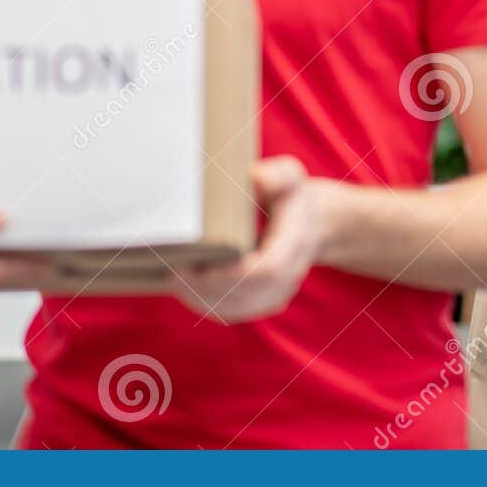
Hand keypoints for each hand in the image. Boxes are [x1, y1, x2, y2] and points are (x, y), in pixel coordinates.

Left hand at [171, 155, 324, 323]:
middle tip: (172, 273)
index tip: (198, 265)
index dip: (232, 274)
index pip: (267, 270)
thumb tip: (255, 178)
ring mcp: (279, 292)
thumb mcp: (291, 176)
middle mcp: (291, 274)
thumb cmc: (293, 195)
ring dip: (203, 299)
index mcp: (296, 243)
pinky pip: (236, 311)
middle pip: (248, 295)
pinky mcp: (265, 300)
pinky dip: (208, 303)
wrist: (314, 222)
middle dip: (208, 289)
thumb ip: (278, 175)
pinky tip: (185, 289)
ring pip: (239, 308)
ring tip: (172, 281)